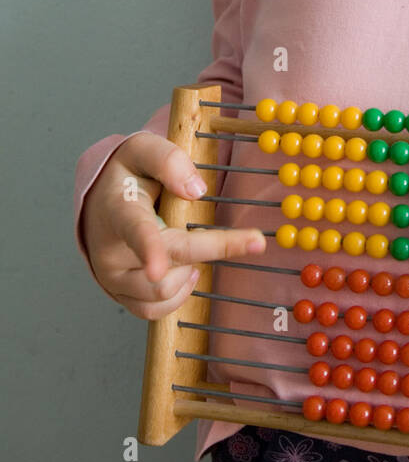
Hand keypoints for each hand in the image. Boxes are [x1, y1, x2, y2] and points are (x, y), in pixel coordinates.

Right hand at [80, 131, 266, 319]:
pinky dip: (178, 294)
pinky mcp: (120, 297)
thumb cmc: (126, 176)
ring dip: (189, 270)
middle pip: (170, 261)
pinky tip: (183, 270)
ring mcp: (113, 278)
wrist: (99, 205)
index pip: (136, 231)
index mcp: (119, 210)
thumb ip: (168, 161)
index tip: (157, 270)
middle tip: (256, 240)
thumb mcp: (142, 150)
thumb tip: (196, 191)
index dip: (148, 251)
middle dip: (215, 249)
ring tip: (189, 245)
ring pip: (163, 292)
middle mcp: (111, 251)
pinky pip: (155, 311)